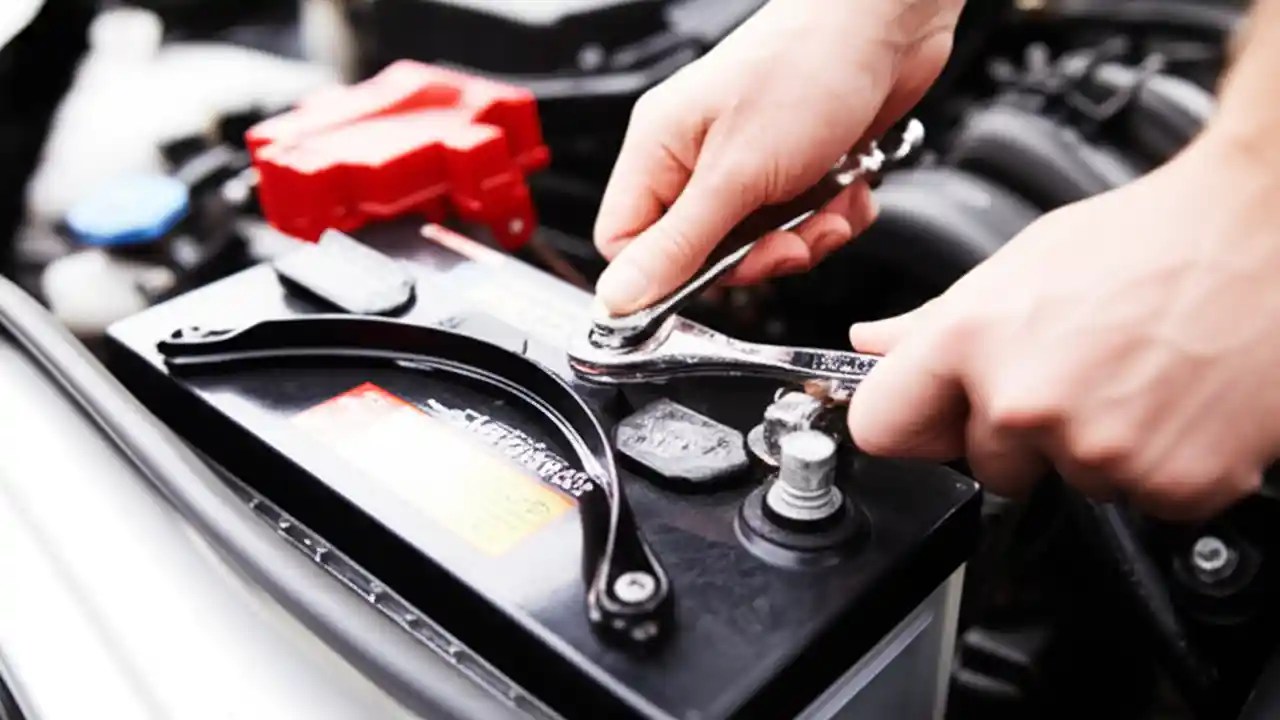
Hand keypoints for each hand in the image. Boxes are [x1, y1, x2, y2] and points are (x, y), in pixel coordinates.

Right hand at [592, 0, 963, 314]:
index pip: (627, 241)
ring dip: (804, 238)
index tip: (712, 280)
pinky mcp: (796, 166)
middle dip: (755, 257)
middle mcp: (697, 157)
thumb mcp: (736, 174)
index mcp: (659, 149)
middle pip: (701, 254)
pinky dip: (833, 217)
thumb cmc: (807, 66)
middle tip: (785, 241)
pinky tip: (849, 189)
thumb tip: (617, 297)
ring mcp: (749, 162)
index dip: (663, 275)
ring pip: (759, 245)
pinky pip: (802, 224)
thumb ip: (679, 244)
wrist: (889, 22)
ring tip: (828, 209)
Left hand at [847, 129, 1279, 520]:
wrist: (1261, 232)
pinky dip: (1158, 464)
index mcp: (971, 343)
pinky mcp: (1170, 482)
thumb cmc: (1148, 239)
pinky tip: (1173, 404)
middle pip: (984, 466)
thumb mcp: (1018, 265)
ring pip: (1068, 482)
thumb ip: (933, 323)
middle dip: (1018, 434)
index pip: (880, 429)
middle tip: (1075, 373)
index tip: (934, 417)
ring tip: (1133, 376)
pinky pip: (1139, 497)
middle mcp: (1026, 403)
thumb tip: (870, 346)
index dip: (911, 423)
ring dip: (1093, 446)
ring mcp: (1099, 451)